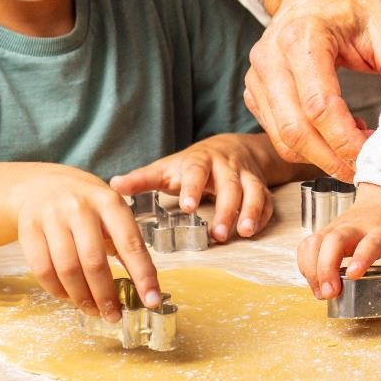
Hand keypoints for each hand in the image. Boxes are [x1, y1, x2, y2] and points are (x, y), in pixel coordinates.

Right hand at [9, 165, 160, 323]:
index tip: (152, 300)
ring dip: (82, 298)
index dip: (143, 274)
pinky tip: (69, 297)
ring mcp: (51, 217)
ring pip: (67, 269)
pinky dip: (58, 291)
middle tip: (114, 315)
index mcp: (109, 201)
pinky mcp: (28, 229)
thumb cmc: (87, 205)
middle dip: (106, 295)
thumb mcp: (112, 211)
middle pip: (94, 262)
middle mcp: (80, 207)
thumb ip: (126, 241)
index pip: (130, 243)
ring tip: (93, 310)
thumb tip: (144, 287)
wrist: (42, 185)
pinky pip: (43, 270)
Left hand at [110, 134, 281, 243]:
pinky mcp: (261, 186)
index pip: (198, 171)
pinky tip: (256, 230)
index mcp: (201, 160)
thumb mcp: (167, 168)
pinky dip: (264, 215)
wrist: (231, 147)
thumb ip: (142, 179)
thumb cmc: (192, 164)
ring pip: (254, 191)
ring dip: (251, 211)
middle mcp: (226, 166)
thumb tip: (113, 185)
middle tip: (218, 233)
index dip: (194, 187)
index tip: (188, 207)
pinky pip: (267, 200)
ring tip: (245, 232)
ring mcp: (246, 176)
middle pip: (230, 185)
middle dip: (226, 208)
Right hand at [244, 0, 380, 180]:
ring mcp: (257, 75)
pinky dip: (306, 146)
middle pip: (295, 130)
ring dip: (320, 157)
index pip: (319, 106)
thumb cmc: (350, 2)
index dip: (346, 139)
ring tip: (355, 147)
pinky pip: (276, 133)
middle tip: (365, 168)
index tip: (373, 153)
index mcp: (302, 37)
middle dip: (332, 159)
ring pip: (282, 138)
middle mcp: (270, 57)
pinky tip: (335, 132)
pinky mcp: (255, 90)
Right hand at [296, 184, 380, 302]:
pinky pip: (306, 246)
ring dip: (312, 269)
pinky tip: (313, 282)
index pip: (370, 242)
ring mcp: (337, 228)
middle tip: (330, 294)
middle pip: (333, 240)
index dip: (361, 257)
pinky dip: (304, 265)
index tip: (354, 275)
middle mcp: (356, 227)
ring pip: (315, 242)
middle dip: (326, 267)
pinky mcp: (325, 233)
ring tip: (321, 294)